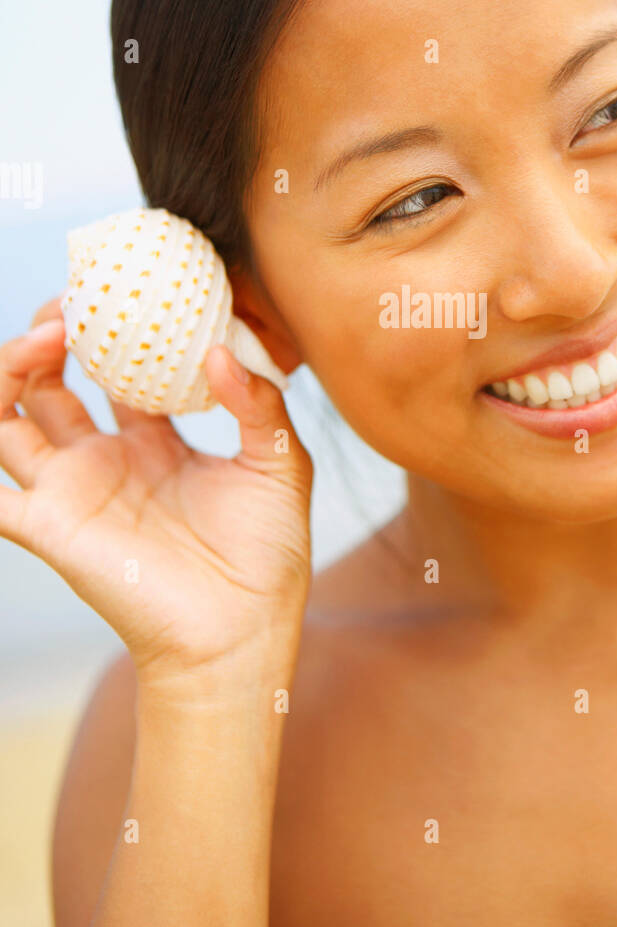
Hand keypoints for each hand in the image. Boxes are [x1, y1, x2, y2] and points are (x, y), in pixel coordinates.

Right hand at [0, 298, 312, 685]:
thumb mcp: (280, 465)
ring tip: (44, 338)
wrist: (242, 634)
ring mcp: (73, 492)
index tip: (122, 292)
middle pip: (51, 386)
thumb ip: (259, 403)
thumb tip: (220, 350)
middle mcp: (105, 462)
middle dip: (50, 338)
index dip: (110, 333)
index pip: (116, 374)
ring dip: (11, 374)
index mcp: (154, 444)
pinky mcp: (51, 527)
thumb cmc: (265, 558)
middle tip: (70, 306)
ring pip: (9, 421)